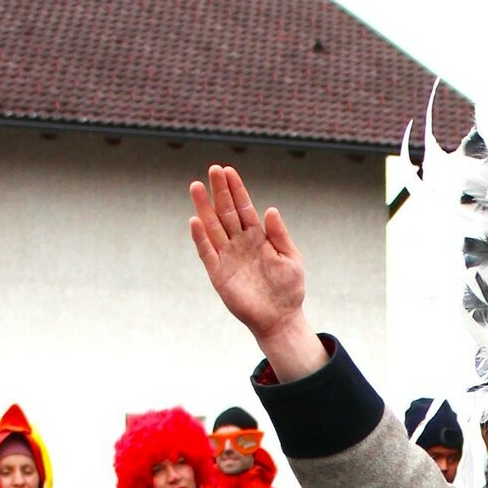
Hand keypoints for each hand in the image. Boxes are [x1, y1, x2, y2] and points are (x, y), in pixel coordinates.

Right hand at [189, 165, 326, 380]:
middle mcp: (240, 243)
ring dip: (204, 208)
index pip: (244, 208)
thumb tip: (270, 209)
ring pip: (213, 227)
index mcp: (258, 238)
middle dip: (219, 191)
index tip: (228, 170)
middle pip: (226, 212)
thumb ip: (279, 235)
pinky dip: (201, 238)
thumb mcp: (291, 259)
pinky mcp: (218, 274)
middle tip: (213, 169)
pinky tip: (196, 221)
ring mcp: (228, 257)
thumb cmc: (288, 289)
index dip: (236, 190)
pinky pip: (207, 253)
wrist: (280, 319)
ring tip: (196, 186)